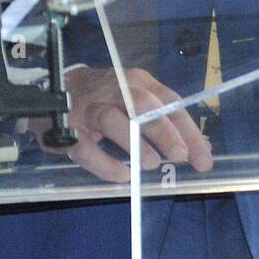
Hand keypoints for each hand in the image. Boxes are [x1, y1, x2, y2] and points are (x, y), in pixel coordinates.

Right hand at [28, 66, 213, 182]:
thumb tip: (200, 148)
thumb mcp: (135, 100)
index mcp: (137, 81)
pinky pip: (87, 148)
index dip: (187, 130)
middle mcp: (114, 89)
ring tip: (151, 164)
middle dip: (163, 131)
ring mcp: (89, 108)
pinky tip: (122, 177)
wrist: (54, 92)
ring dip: (134, 143)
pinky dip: (106, 164)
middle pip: (141, 105)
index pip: (168, 102)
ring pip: (112, 120)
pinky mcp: (69, 128)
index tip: (203, 156)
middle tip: (180, 156)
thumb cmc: (106, 98)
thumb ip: (164, 121)